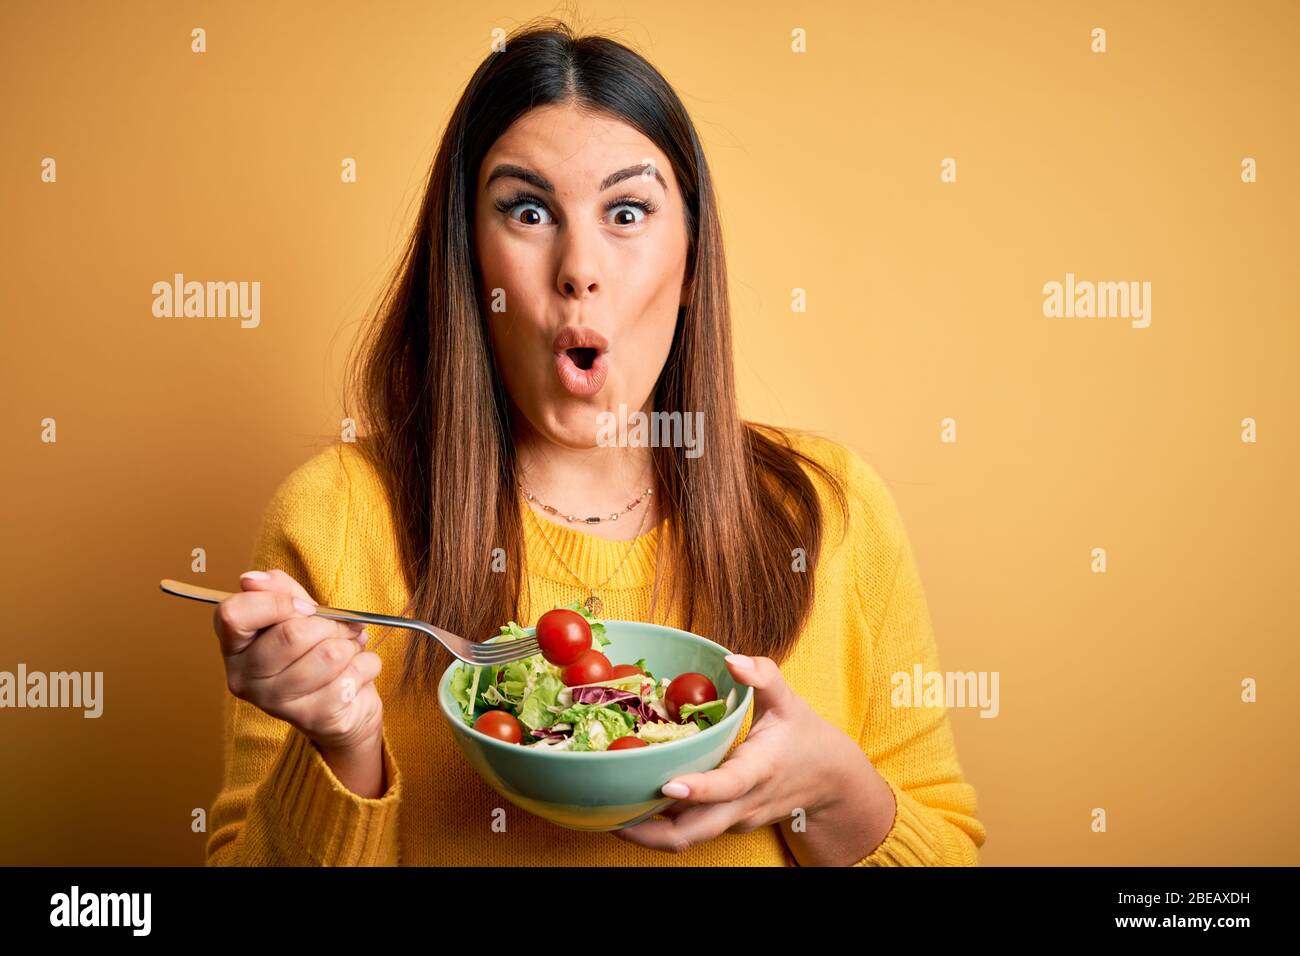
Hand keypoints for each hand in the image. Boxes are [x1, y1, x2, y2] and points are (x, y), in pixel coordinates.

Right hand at [212, 569, 384, 754]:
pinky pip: (354, 673)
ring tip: (349, 649)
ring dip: (351, 644)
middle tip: (343, 628)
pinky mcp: (314, 718)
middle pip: (292, 633)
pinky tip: (357, 673)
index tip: (306, 607)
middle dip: (331, 624)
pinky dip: (367, 664)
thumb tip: (251, 579)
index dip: (277, 601)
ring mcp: (277, 704)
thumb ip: (278, 590)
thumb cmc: (317, 651)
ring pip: (329, 654)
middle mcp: (245, 679)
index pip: (234, 614)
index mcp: (234, 647)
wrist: (345, 705)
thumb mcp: (298, 614)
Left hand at [614, 654, 895, 864]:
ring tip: (607, 815)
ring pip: (688, 838)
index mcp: (759, 769)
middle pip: (695, 832)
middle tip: (610, 817)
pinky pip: (691, 829)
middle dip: (651, 832)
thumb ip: (763, 675)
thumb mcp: (789, 701)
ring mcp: (733, 819)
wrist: (829, 782)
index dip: (700, 789)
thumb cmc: (804, 736)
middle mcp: (743, 802)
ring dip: (648, 833)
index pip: (728, 785)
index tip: (668, 786)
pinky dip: (661, 823)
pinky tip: (632, 807)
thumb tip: (732, 658)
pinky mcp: (726, 825)